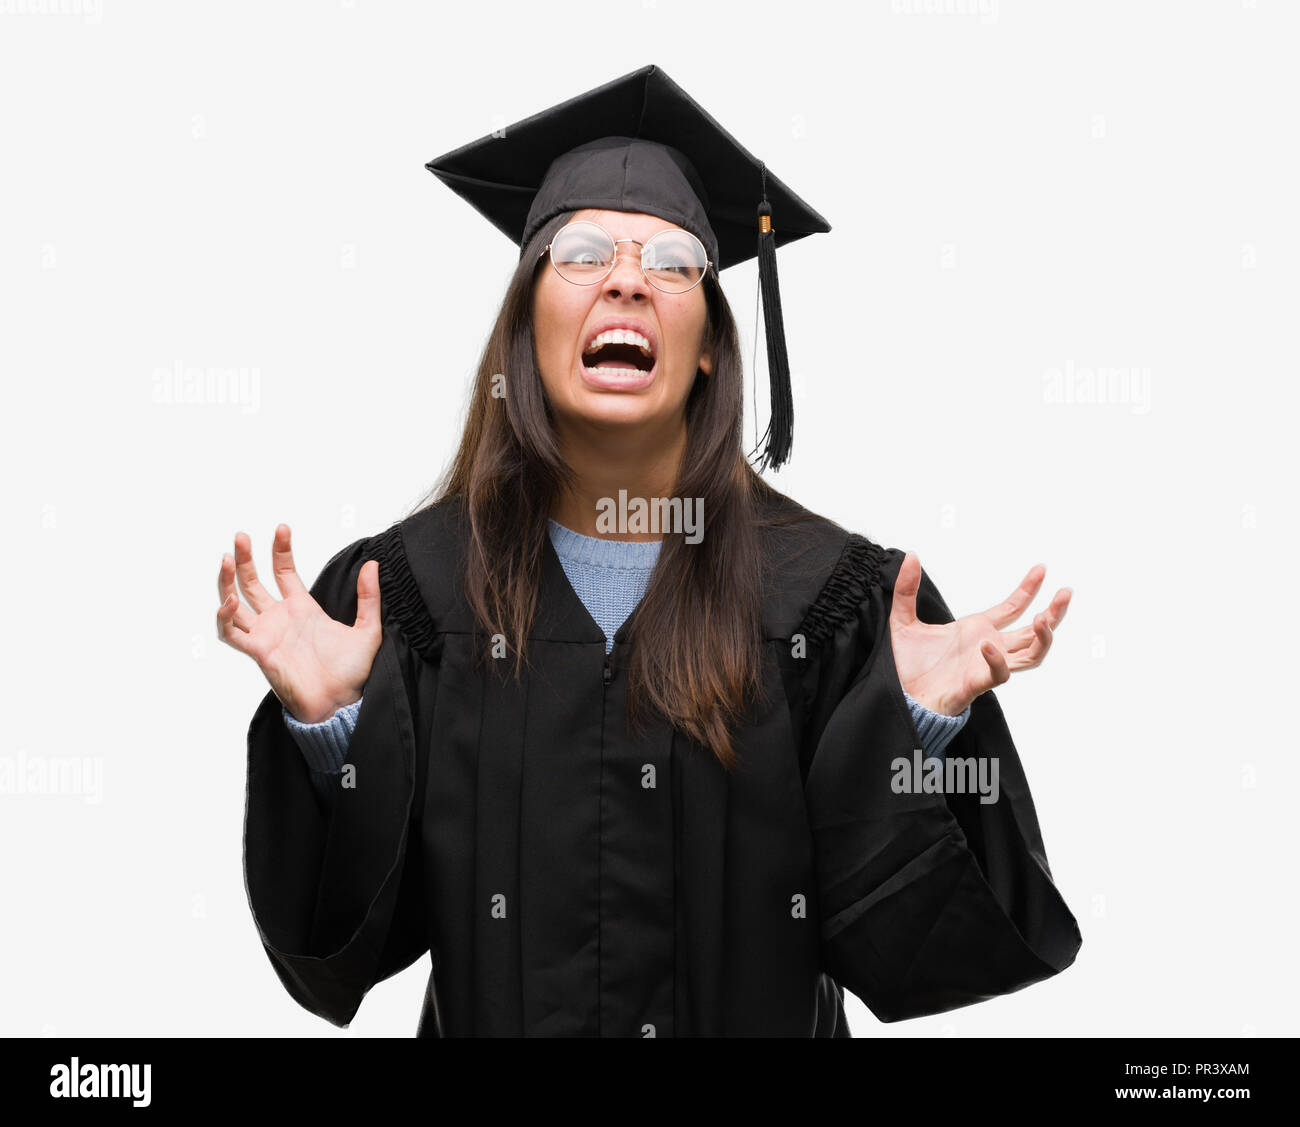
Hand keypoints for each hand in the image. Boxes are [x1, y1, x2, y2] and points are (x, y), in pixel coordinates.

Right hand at [216, 524, 382, 723]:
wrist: (343, 703)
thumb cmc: (352, 672)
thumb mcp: (368, 629)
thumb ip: (369, 597)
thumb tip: (373, 563)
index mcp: (302, 608)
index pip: (284, 572)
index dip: (280, 550)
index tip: (282, 528)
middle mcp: (280, 618)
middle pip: (253, 582)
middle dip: (244, 558)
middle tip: (240, 536)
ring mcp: (267, 634)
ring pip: (235, 603)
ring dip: (226, 582)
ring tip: (225, 559)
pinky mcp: (259, 652)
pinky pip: (232, 633)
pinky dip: (225, 617)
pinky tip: (229, 600)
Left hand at [890, 552, 1070, 716]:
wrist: (898, 695)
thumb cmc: (907, 664)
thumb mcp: (903, 620)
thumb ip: (906, 590)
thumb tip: (910, 556)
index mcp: (977, 630)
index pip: (1013, 608)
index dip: (1029, 589)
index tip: (1042, 568)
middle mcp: (989, 647)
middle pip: (1034, 632)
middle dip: (1053, 613)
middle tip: (1065, 592)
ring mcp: (986, 666)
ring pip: (1031, 655)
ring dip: (1042, 638)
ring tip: (1043, 619)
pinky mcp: (977, 684)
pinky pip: (999, 673)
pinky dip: (997, 660)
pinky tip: (988, 645)